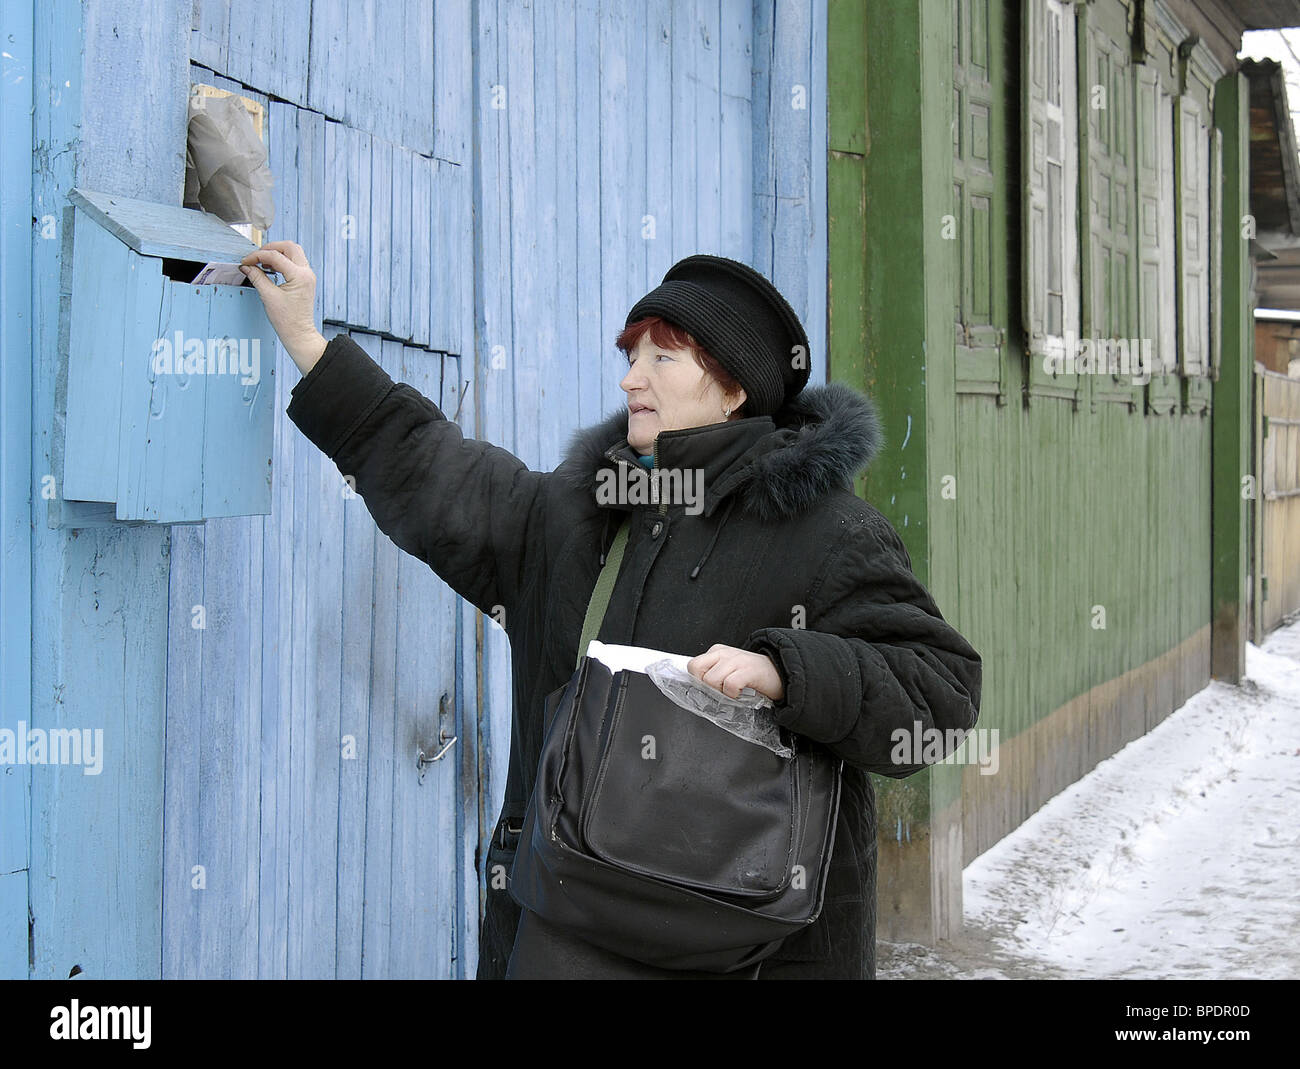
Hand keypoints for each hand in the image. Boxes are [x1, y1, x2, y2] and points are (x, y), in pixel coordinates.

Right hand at [239, 241, 326, 374]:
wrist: (299, 333)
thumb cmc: (287, 320)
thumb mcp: (268, 296)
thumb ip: (257, 277)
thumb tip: (246, 266)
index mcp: (299, 276)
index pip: (275, 256)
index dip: (257, 256)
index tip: (246, 261)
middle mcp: (307, 273)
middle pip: (289, 247)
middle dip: (270, 248)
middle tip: (255, 256)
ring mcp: (308, 276)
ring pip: (293, 252)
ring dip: (277, 253)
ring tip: (261, 262)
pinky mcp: (305, 280)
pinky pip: (294, 262)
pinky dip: (282, 261)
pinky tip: (270, 268)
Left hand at [686, 644, 784, 702]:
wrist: (780, 673)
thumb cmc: (753, 675)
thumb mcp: (729, 670)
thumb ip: (713, 674)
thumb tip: (697, 689)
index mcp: (717, 651)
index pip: (693, 664)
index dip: (697, 680)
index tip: (707, 689)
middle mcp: (724, 653)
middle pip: (697, 669)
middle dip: (705, 685)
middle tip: (719, 690)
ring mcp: (736, 660)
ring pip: (711, 679)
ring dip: (721, 692)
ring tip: (732, 692)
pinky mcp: (748, 671)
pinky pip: (730, 685)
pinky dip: (733, 694)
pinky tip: (740, 693)